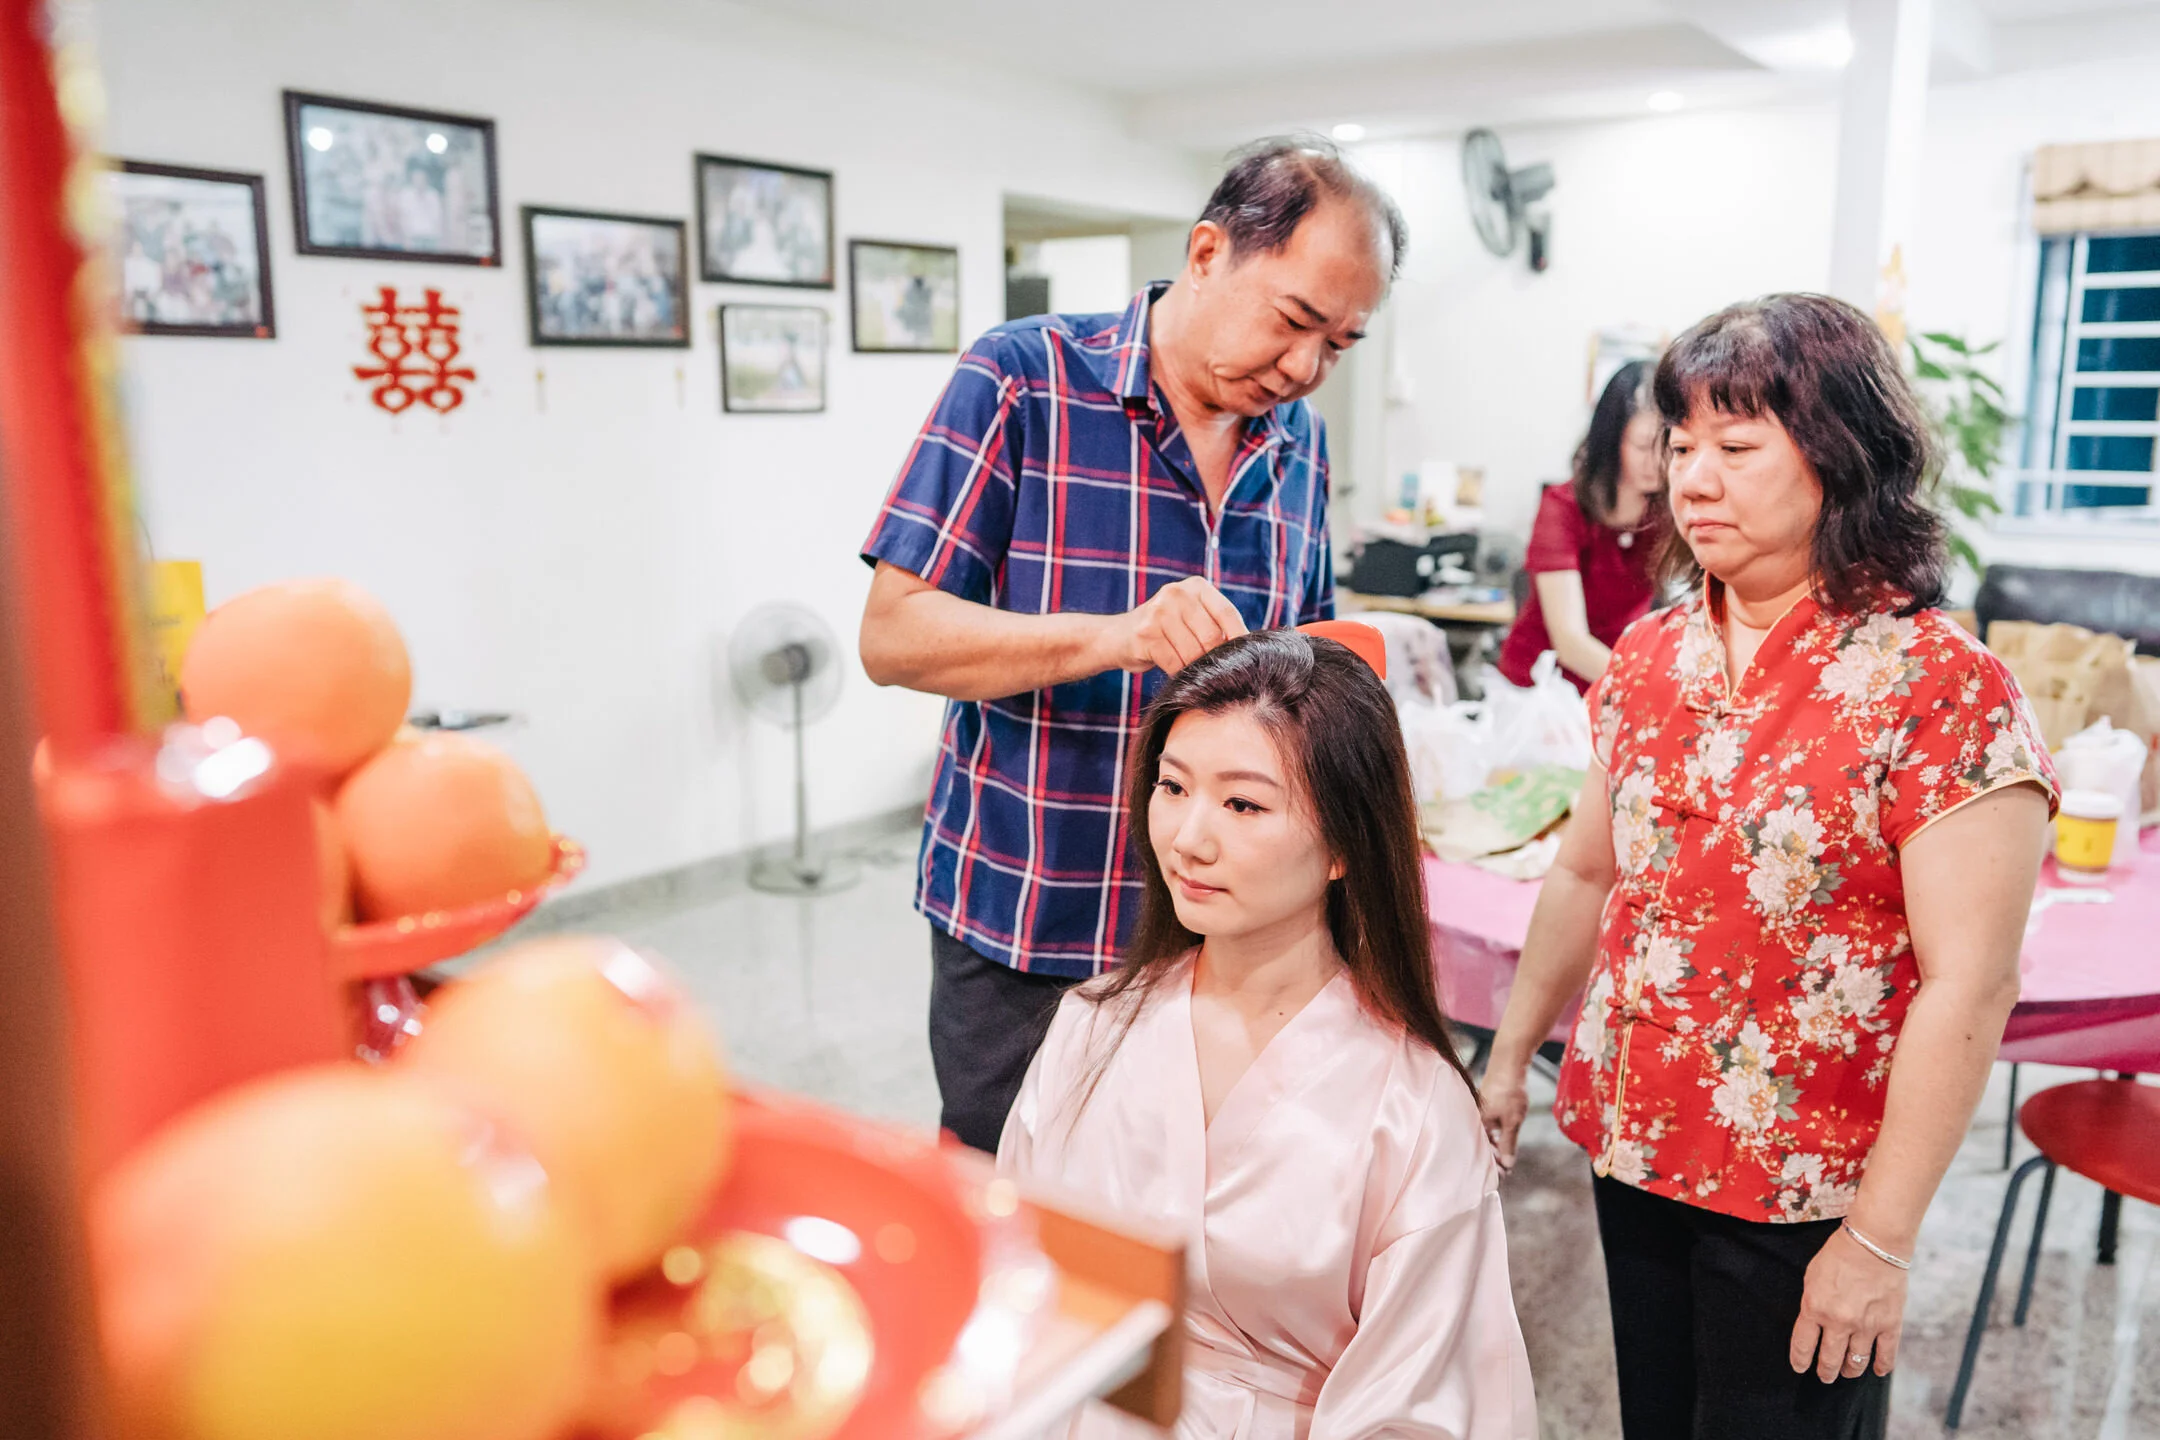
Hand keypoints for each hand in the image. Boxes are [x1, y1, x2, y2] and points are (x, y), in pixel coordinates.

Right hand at [1105, 577, 1246, 674]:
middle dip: (1214, 658)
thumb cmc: (1165, 631)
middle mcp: (1177, 593)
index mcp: (1195, 586)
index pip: (1227, 613)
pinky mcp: (1146, 634)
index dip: (1239, 639)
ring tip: (1190, 669)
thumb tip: (1250, 649)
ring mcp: (1159, 612)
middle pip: (1212, 636)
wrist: (1118, 637)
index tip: (1247, 659)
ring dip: (1195, 668)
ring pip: (1193, 652)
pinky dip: (1179, 673)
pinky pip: (1175, 663)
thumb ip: (1216, 625)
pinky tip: (1175, 671)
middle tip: (1212, 669)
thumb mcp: (1192, 617)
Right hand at [1477, 1061, 1529, 1175]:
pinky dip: (1494, 1133)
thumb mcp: (1512, 1121)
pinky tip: (1502, 1136)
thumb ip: (1508, 1143)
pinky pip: (1486, 1123)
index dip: (1493, 1164)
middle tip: (1506, 1168)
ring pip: (1484, 1133)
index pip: (1482, 1150)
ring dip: (1494, 1144)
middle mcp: (1474, 1117)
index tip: (1504, 1174)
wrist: (1509, 1062)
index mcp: (1477, 1123)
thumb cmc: (1509, 1091)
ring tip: (1505, 1155)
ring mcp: (1479, 1109)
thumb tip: (1507, 1164)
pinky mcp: (1484, 1103)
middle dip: (1492, 1156)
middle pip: (1481, 1142)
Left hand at [1790, 1226, 1908, 1382]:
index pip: (1803, 1345)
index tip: (1800, 1368)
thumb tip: (1814, 1324)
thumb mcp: (1812, 1277)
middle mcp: (1839, 1322)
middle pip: (1830, 1360)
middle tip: (1826, 1376)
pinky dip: (1881, 1366)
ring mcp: (1866, 1326)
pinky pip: (1886, 1355)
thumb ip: (1812, 1304)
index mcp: (1815, 1308)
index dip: (1800, 1361)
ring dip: (1850, 1371)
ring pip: (1856, 1362)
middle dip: (1826, 1372)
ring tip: (1847, 1372)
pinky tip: (1877, 1371)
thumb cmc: (1839, 1255)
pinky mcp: (1890, 1324)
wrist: (1873, 1243)